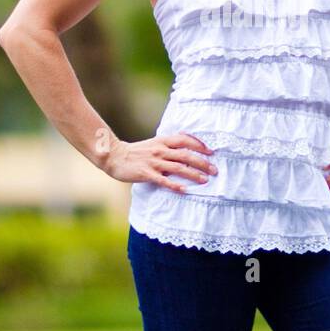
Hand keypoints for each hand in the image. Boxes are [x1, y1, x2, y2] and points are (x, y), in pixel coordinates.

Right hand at [102, 133, 216, 193]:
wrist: (115, 156)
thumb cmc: (136, 152)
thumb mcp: (154, 143)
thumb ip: (168, 145)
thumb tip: (185, 148)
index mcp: (162, 141)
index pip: (185, 140)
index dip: (199, 145)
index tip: (211, 151)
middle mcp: (160, 150)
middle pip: (186, 155)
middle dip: (202, 162)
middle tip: (215, 170)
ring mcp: (153, 162)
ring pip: (178, 168)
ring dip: (193, 174)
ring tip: (205, 180)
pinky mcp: (146, 174)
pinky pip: (163, 181)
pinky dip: (175, 185)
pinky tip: (185, 191)